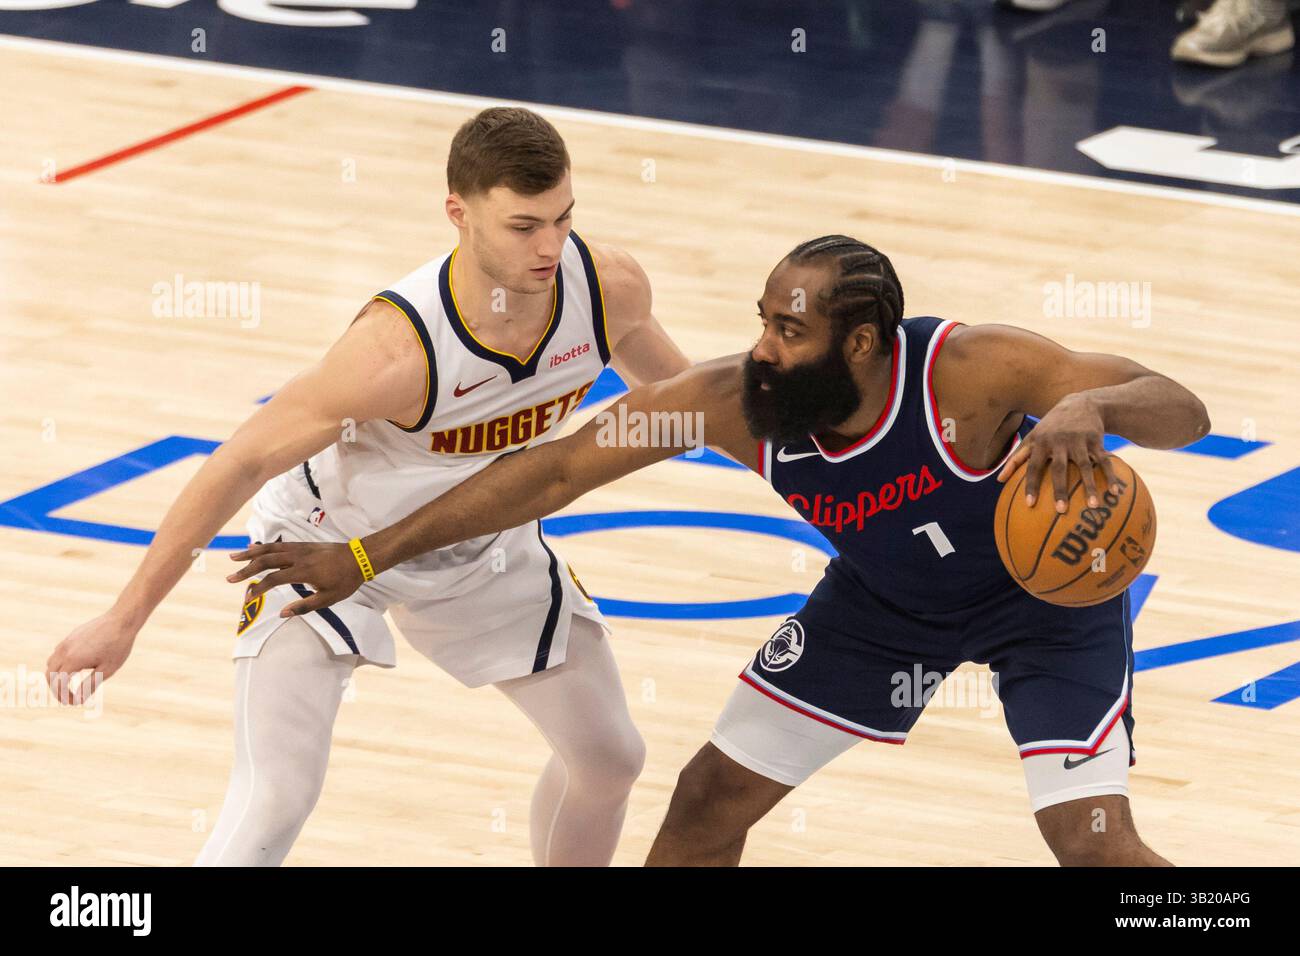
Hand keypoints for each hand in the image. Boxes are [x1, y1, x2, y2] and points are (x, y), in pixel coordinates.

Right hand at [46, 611, 137, 705]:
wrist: (122, 620)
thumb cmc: (117, 646)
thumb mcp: (107, 669)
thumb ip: (90, 685)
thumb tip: (79, 700)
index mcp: (72, 660)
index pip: (58, 684)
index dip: (63, 696)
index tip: (74, 702)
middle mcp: (64, 651)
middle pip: (49, 675)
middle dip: (56, 689)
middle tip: (69, 697)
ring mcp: (66, 642)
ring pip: (51, 664)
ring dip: (57, 676)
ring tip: (70, 685)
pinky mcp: (71, 636)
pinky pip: (58, 653)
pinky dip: (60, 664)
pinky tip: (75, 668)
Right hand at [227, 541, 363, 615]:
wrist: (359, 557)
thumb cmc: (345, 581)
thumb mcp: (329, 599)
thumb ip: (305, 606)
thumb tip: (282, 614)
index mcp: (304, 571)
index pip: (274, 579)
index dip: (259, 588)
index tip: (249, 598)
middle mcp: (298, 557)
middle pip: (266, 561)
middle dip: (246, 569)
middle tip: (229, 578)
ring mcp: (300, 549)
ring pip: (270, 549)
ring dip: (250, 554)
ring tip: (233, 558)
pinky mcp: (302, 545)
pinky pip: (279, 545)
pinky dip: (264, 547)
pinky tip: (253, 548)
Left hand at [996, 394, 1119, 512]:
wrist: (1080, 404)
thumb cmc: (1051, 427)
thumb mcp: (1032, 437)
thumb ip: (1016, 458)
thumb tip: (998, 481)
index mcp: (1040, 443)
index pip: (1032, 466)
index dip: (1030, 485)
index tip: (1029, 504)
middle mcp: (1059, 442)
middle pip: (1059, 469)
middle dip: (1059, 490)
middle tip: (1061, 511)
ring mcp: (1079, 441)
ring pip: (1085, 467)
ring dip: (1090, 487)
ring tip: (1094, 507)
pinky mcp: (1096, 440)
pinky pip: (1104, 461)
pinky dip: (1110, 476)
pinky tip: (1114, 492)